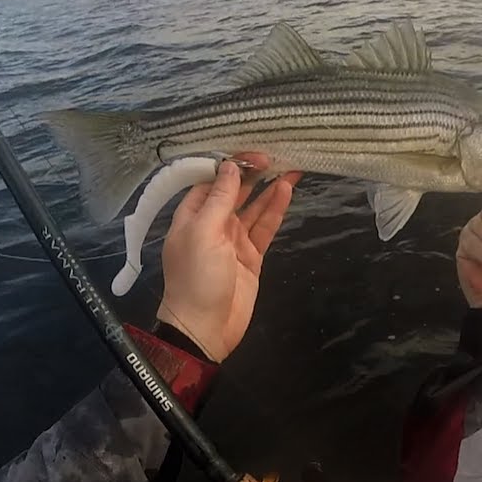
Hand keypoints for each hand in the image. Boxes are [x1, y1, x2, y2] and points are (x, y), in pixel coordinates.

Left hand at [158, 155, 301, 361]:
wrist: (205, 329)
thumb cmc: (196, 278)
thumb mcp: (203, 233)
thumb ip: (219, 199)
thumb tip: (230, 167)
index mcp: (192, 216)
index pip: (210, 181)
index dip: (230, 164)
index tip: (252, 153)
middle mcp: (212, 224)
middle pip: (234, 191)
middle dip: (253, 173)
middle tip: (276, 155)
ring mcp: (233, 240)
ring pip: (254, 207)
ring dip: (269, 188)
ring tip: (290, 167)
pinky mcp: (251, 256)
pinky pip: (264, 227)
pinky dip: (275, 209)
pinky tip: (286, 191)